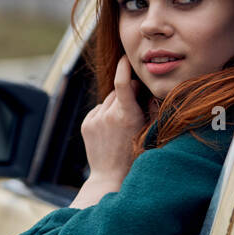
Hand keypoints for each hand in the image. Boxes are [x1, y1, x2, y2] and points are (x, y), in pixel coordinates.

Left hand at [79, 55, 149, 187]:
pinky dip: (104, 114)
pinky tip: (110, 129)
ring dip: (115, 105)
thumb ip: (147, 107)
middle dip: (127, 94)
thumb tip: (141, 88)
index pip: (123, 83)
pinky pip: (98, 110)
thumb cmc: (135, 156)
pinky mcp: (86, 124)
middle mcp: (108, 116)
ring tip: (121, 125)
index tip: (126, 58)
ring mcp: (94, 120)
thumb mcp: (148, 131)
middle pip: (118, 92)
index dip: (124, 67)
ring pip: (108, 101)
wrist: (110, 177)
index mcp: (126, 116)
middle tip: (135, 108)